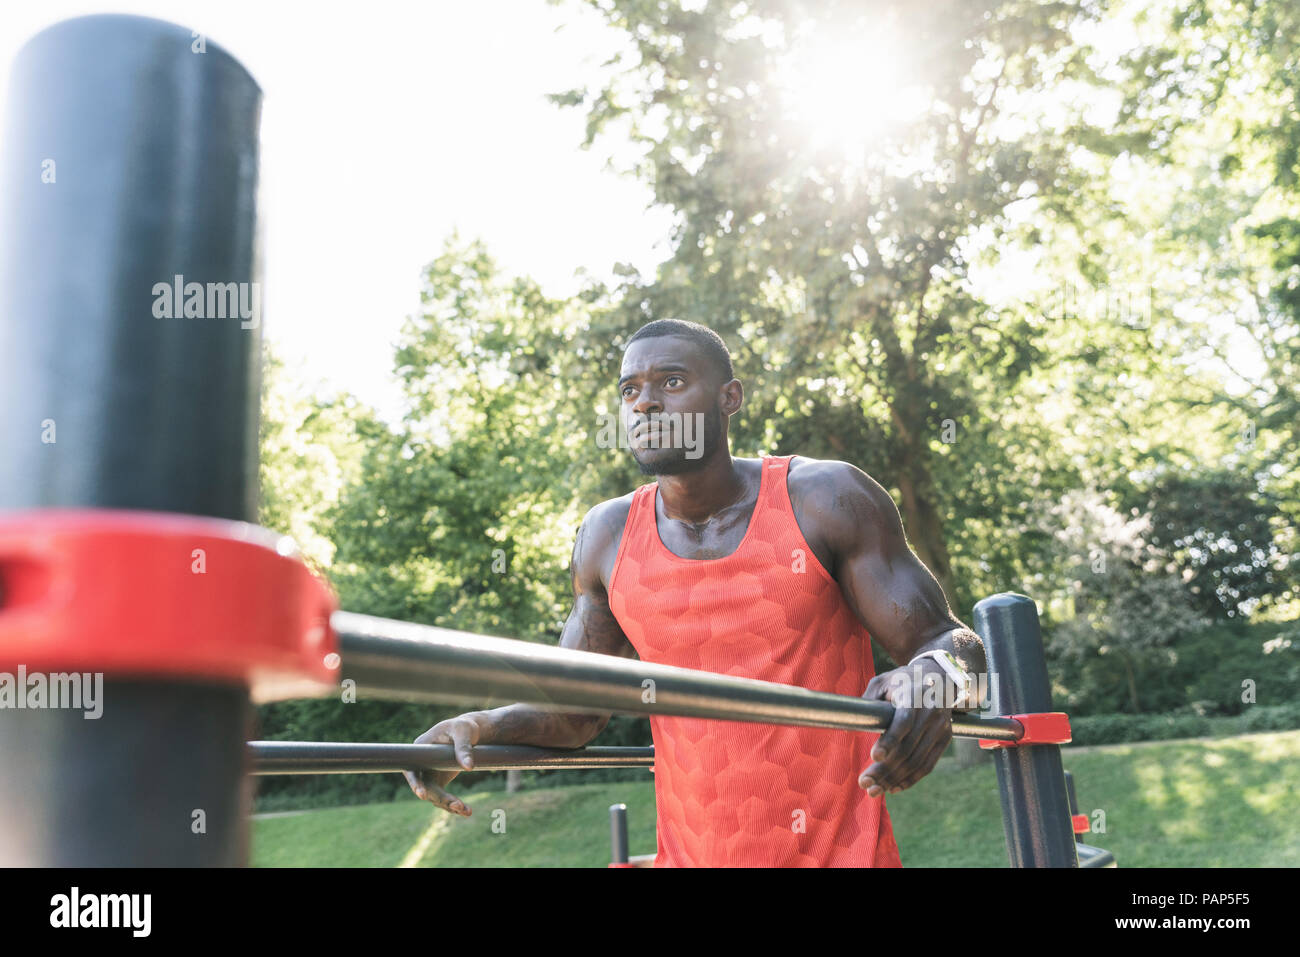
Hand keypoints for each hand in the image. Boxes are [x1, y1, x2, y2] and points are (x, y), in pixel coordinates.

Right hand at [403, 713, 486, 816]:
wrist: (470, 732)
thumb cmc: (464, 727)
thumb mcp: (464, 732)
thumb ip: (464, 748)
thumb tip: (468, 768)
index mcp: (421, 749)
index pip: (413, 769)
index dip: (415, 783)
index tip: (422, 795)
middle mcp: (421, 764)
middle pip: (426, 787)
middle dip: (441, 798)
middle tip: (458, 805)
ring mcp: (429, 774)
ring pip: (435, 796)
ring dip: (449, 805)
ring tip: (466, 810)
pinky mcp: (439, 781)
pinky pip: (443, 797)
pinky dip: (454, 805)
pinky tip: (467, 811)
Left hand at [858, 659, 953, 797]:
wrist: (937, 677)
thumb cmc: (900, 681)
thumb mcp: (882, 681)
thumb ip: (868, 699)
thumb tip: (854, 722)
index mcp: (913, 695)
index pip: (904, 722)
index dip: (890, 741)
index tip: (874, 756)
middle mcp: (930, 713)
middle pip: (908, 749)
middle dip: (884, 769)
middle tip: (864, 782)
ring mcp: (941, 728)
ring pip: (916, 761)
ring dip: (893, 779)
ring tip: (873, 790)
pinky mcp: (945, 739)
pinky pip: (927, 765)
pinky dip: (910, 780)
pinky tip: (893, 788)